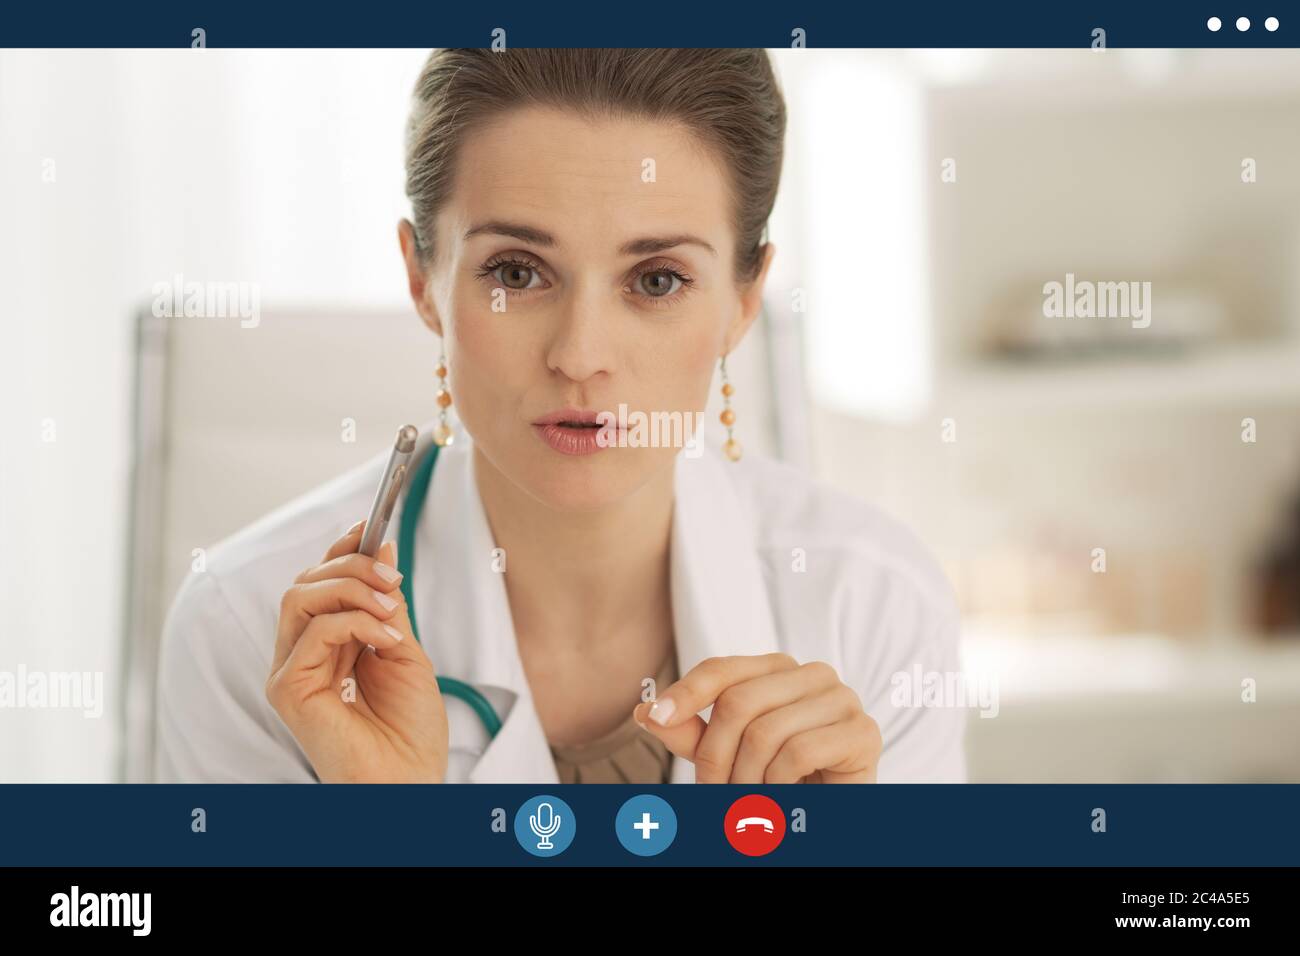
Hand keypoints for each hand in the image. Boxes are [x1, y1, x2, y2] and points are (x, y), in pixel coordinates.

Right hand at [266, 519, 447, 782]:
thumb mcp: (404, 649)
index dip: (340, 551)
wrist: (411, 779)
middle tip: (393, 580)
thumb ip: (388, 603)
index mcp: (326, 647)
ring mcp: (290, 672)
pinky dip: (354, 623)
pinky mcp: (287, 690)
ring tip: (391, 610)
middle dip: (352, 569)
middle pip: (305, 584)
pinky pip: (313, 632)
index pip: (318, 584)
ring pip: (299, 598)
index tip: (370, 528)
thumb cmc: (409, 729)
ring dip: (352, 590)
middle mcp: (301, 657)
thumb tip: (382, 549)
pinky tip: (385, 639)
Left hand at [632, 653, 880, 782]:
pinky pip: (798, 752)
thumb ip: (690, 732)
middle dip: (715, 757)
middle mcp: (814, 674)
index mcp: (779, 669)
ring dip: (746, 781)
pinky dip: (779, 785)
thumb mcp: (725, 756)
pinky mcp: (862, 732)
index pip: (723, 669)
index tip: (655, 718)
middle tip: (715, 795)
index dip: (686, 692)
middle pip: (739, 702)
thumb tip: (646, 709)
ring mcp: (843, 699)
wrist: (830, 817)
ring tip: (748, 805)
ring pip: (766, 732)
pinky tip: (781, 801)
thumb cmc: (778, 782)